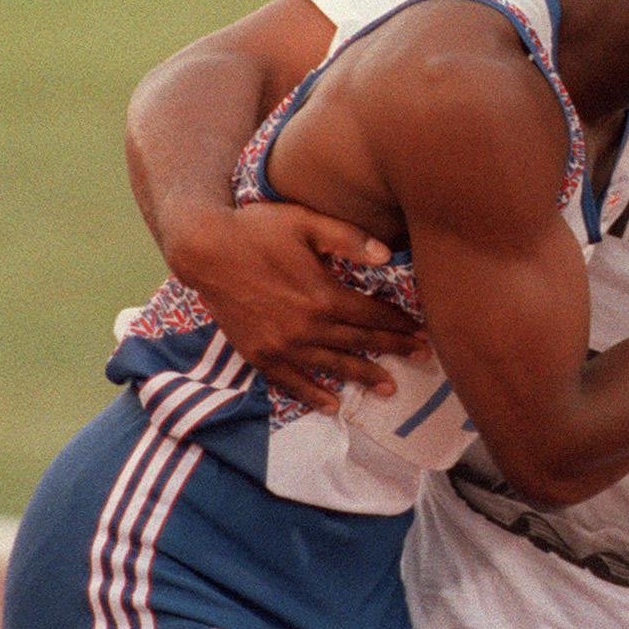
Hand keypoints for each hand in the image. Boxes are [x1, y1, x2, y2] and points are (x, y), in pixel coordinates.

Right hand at [167, 202, 424, 411]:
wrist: (203, 250)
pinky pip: (291, 381)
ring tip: (390, 389)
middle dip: (395, 350)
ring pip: (333, 366)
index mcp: (324, 296)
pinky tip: (331, 405)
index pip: (374, 315)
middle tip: (424, 358)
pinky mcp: (259, 354)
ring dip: (364, 377)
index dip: (401, 324)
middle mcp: (307, 327)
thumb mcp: (305, 222)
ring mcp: (282, 345)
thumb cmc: (257, 229)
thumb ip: (348, 239)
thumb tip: (388, 256)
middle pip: (361, 342)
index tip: (423, 331)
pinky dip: (312, 395)